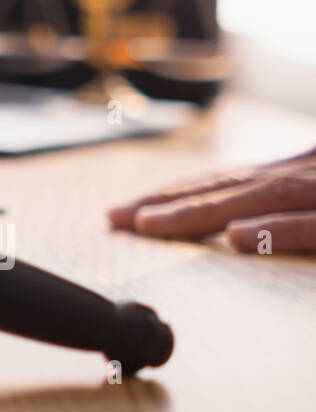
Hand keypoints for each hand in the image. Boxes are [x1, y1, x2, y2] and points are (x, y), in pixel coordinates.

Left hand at [108, 147, 315, 252]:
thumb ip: (293, 208)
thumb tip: (244, 225)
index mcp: (298, 173)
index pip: (227, 183)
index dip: (176, 194)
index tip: (129, 211)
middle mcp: (304, 175)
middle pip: (228, 187)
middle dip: (167, 201)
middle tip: (115, 218)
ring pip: (259, 198)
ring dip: (200, 211)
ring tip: (147, 224)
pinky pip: (313, 224)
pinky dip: (275, 230)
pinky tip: (236, 238)